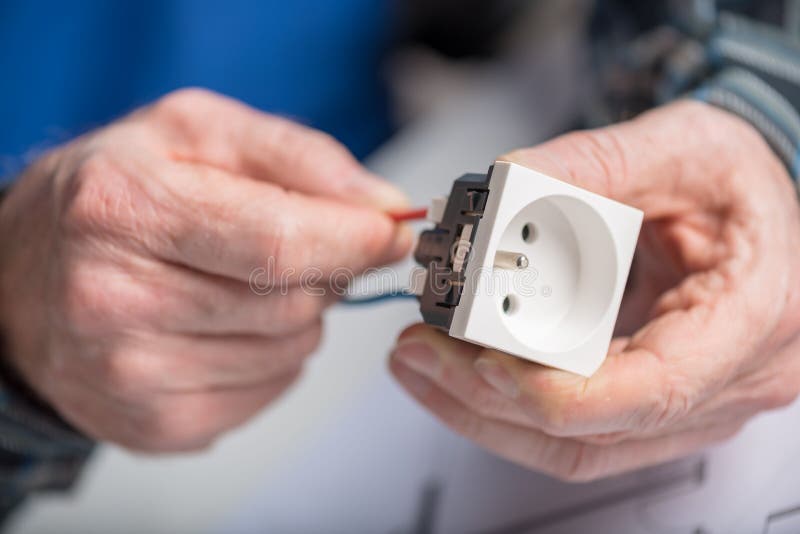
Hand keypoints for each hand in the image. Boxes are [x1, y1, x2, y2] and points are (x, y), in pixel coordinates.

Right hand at [0, 88, 410, 451]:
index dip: (354, 240)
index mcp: (124, 208)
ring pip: (293, 351)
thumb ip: (300, 158)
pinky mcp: (156, 424)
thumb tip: (384, 208)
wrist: (28, 275)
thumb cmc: (115, 197)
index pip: (276, 243)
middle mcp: (113, 299)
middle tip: (297, 245)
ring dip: (298, 314)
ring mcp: (131, 374)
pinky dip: (274, 355)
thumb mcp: (197, 133)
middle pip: (293, 304)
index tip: (392, 231)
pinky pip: (272, 390)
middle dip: (325, 272)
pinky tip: (226, 325)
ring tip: (242, 282)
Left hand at [389, 100, 799, 480]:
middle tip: (421, 349)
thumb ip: (594, 163)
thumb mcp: (682, 146)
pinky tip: (458, 373)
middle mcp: (725, 380)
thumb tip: (508, 183)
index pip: (649, 392)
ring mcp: (688, 403)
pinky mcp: (650, 404)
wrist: (755, 205)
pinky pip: (573, 430)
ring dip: (486, 410)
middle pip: (592, 429)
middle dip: (489, 396)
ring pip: (573, 446)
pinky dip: (508, 406)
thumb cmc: (736, 183)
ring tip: (422, 361)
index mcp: (748, 318)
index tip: (478, 356)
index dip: (553, 390)